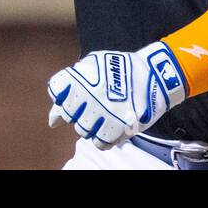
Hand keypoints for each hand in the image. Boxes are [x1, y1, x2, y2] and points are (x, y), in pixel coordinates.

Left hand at [47, 42, 187, 148]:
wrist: (154, 74)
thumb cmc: (119, 70)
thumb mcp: (93, 65)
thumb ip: (69, 88)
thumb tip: (53, 121)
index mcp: (81, 75)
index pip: (56, 90)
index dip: (62, 95)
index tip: (73, 94)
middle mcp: (90, 94)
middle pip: (69, 114)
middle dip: (78, 111)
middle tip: (93, 104)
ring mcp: (104, 112)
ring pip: (83, 130)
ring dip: (91, 124)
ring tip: (104, 113)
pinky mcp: (119, 127)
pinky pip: (100, 142)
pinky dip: (104, 136)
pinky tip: (111, 125)